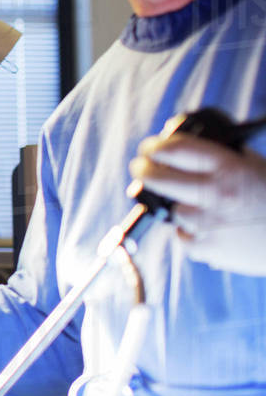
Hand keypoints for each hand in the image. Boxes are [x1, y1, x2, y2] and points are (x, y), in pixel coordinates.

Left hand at [130, 132, 265, 275]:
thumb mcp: (255, 167)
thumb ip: (222, 157)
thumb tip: (181, 148)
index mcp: (229, 167)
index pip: (176, 149)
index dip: (156, 146)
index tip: (149, 146)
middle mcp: (215, 193)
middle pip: (157, 177)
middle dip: (143, 168)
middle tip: (140, 166)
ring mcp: (207, 223)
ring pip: (170, 208)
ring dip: (176, 204)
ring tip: (193, 202)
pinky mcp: (206, 249)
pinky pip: (183, 235)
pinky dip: (190, 231)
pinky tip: (209, 227)